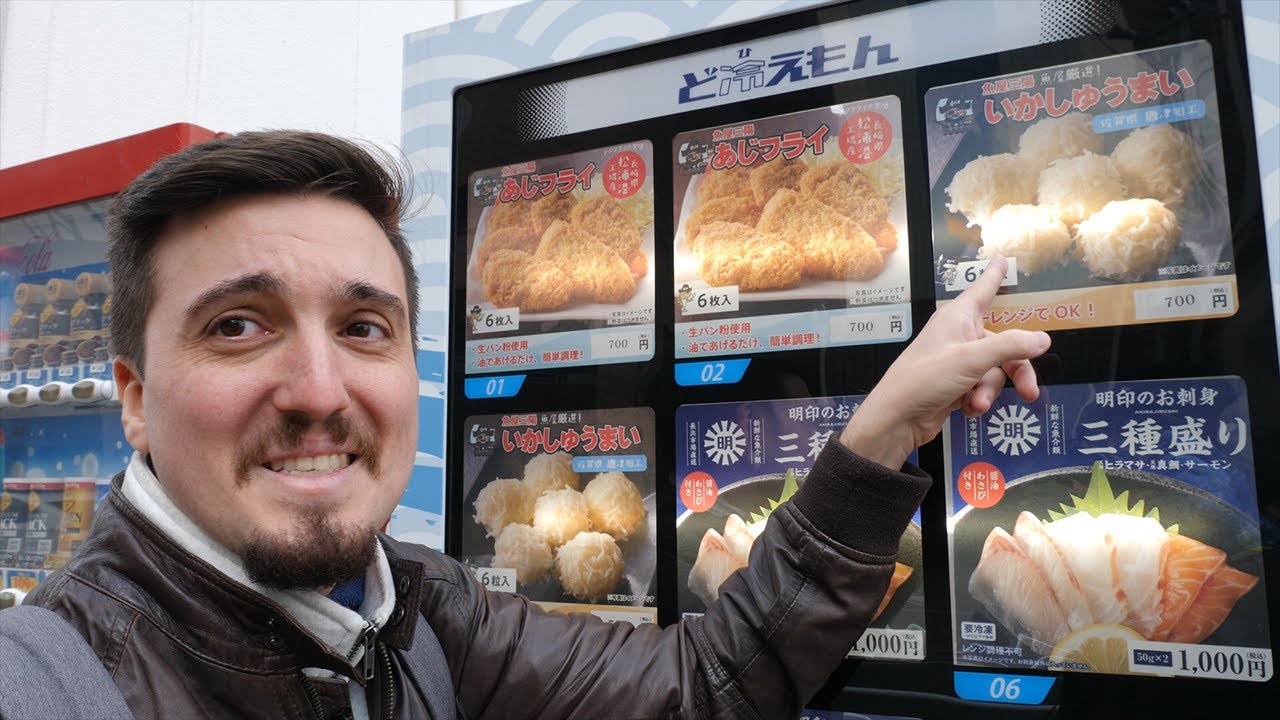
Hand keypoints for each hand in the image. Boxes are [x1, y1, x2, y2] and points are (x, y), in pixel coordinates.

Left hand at [840, 255, 1050, 468]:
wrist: (898, 419)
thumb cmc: (923, 380)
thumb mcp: (971, 360)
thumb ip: (1010, 347)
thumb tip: (1042, 339)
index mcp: (957, 318)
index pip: (982, 290)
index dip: (994, 275)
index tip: (1001, 259)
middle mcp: (957, 336)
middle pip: (1003, 344)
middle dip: (1015, 370)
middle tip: (1029, 390)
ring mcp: (956, 361)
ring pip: (994, 371)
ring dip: (989, 390)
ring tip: (976, 403)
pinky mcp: (954, 384)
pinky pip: (980, 388)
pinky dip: (977, 400)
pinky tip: (966, 409)